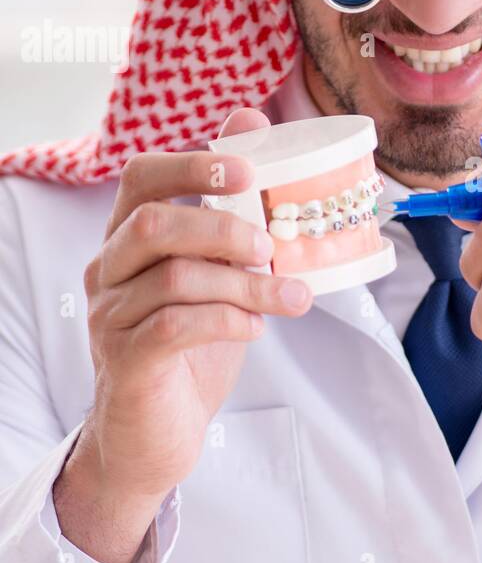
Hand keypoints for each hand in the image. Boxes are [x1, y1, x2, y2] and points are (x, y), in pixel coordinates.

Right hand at [55, 109, 313, 562]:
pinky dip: (228, 320)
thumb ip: (231, 214)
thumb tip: (255, 127)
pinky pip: (175, 325)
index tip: (250, 171)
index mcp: (128, 240)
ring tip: (291, 297)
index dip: (193, 165)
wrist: (156, 435)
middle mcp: (108, 270)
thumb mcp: (218, 276)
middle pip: (155, 222)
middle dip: (223, 227)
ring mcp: (110, 316)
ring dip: (247, 284)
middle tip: (272, 247)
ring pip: (176, 278)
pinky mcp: (125, 360)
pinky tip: (256, 328)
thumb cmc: (191, 346)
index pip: (140, 177)